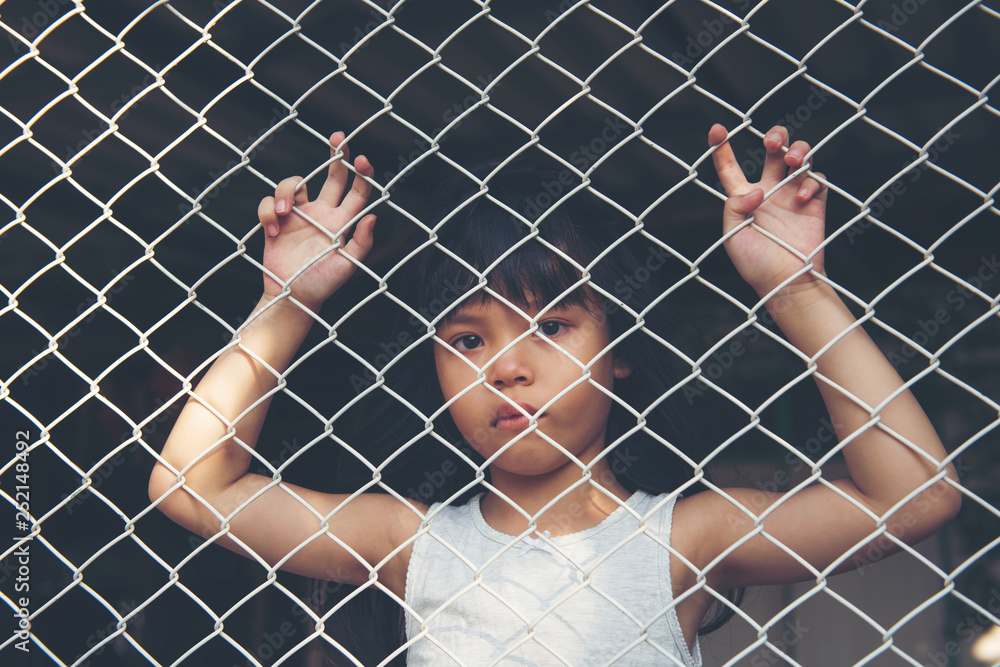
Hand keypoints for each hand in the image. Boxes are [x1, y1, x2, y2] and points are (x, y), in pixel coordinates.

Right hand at [258, 132, 375, 310]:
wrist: (293, 298)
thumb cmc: (323, 284)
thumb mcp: (347, 267)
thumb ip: (361, 243)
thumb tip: (373, 216)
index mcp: (342, 221)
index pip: (357, 191)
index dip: (361, 173)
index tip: (361, 159)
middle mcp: (322, 213)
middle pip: (332, 176)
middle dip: (336, 155)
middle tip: (338, 137)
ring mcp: (299, 215)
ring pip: (294, 183)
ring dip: (286, 191)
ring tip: (284, 214)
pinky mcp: (276, 222)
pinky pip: (268, 203)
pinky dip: (267, 212)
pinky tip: (272, 231)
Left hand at [709, 124, 827, 298]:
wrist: (785, 282)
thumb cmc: (754, 263)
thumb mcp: (732, 235)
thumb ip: (735, 207)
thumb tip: (757, 190)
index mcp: (743, 197)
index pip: (729, 167)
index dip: (721, 147)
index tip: (716, 129)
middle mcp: (769, 191)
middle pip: (774, 149)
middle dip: (776, 136)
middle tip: (772, 143)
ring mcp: (792, 195)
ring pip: (800, 156)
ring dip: (798, 149)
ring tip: (792, 160)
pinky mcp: (814, 203)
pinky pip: (816, 180)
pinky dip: (810, 182)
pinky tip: (801, 199)